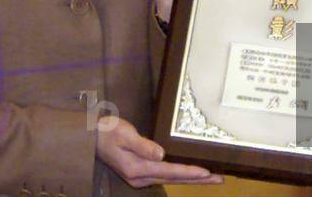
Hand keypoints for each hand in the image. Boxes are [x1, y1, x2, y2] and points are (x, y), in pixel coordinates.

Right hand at [95, 115, 222, 187]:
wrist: (91, 138)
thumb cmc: (108, 131)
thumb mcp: (125, 134)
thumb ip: (143, 145)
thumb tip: (161, 155)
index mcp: (137, 168)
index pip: (169, 171)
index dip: (189, 172)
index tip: (207, 172)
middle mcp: (140, 177)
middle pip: (174, 179)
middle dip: (197, 179)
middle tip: (220, 179)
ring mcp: (140, 177)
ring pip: (171, 179)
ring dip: (191, 178)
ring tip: (211, 177)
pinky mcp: (140, 173)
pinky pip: (165, 176)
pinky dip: (180, 175)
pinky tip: (190, 173)